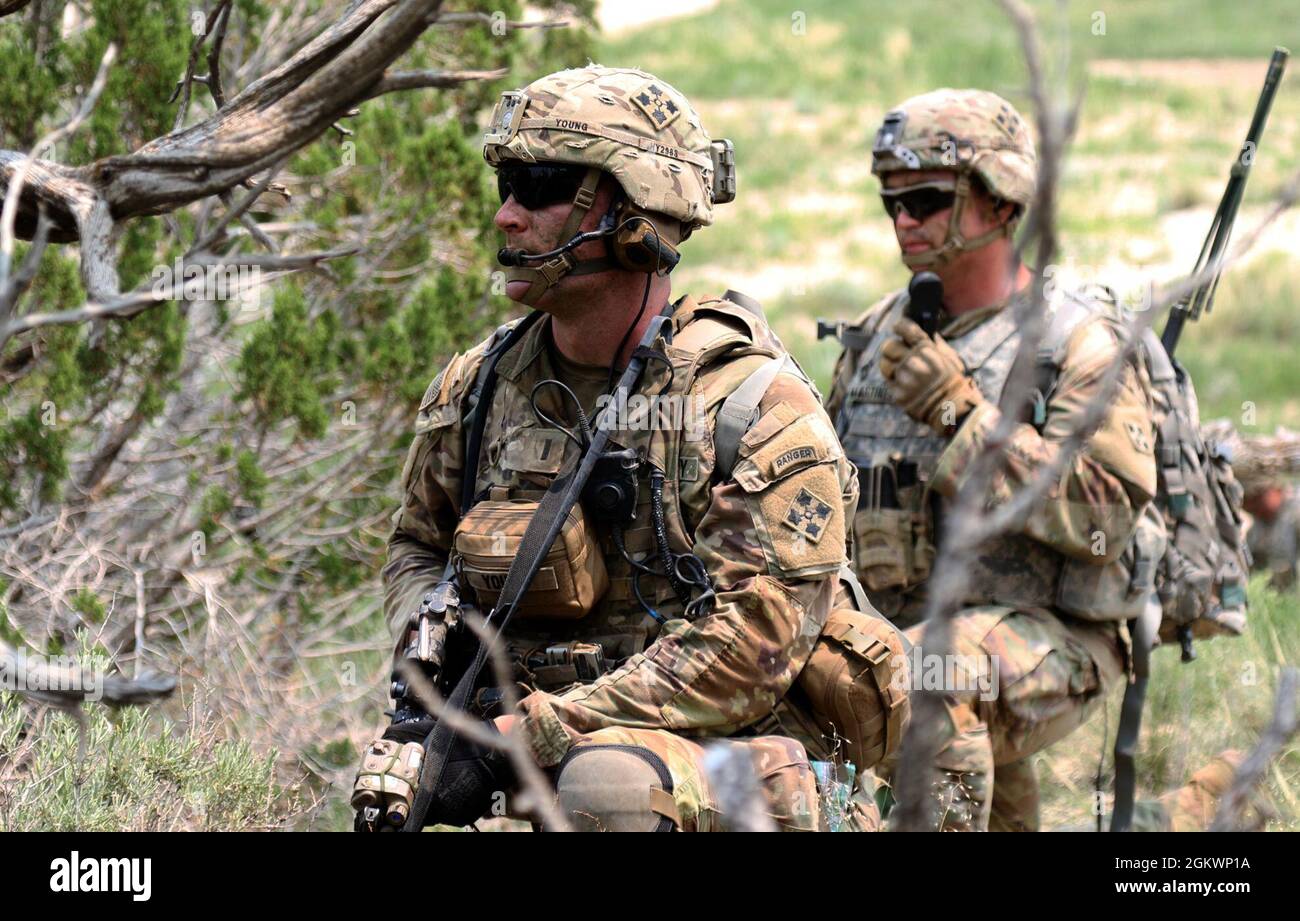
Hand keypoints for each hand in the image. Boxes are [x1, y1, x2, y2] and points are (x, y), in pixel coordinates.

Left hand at [878, 319, 983, 433]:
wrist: (952, 409)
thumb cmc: (953, 382)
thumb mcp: (951, 359)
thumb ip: (937, 345)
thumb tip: (930, 332)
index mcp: (927, 349)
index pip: (906, 329)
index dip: (899, 326)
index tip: (897, 327)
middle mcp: (913, 362)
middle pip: (889, 346)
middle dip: (892, 348)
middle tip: (896, 352)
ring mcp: (904, 378)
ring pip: (884, 364)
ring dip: (889, 365)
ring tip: (898, 368)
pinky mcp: (898, 393)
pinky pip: (888, 382)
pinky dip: (894, 381)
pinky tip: (904, 383)